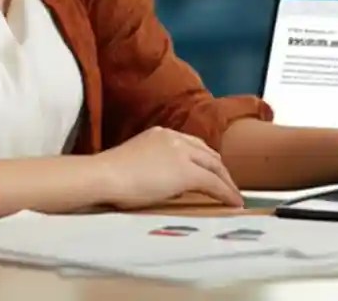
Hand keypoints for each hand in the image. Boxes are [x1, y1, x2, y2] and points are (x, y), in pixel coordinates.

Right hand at [94, 126, 244, 208]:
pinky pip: (214, 183)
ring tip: (233, 194)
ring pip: (214, 165)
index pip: (191, 145)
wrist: (103, 176)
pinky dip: (226, 192)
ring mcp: (182, 153)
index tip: (210, 169)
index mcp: (161, 133)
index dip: (204, 158)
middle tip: (227, 183)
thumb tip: (164, 180)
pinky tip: (233, 202)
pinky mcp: (187, 172)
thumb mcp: (135, 162)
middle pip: (206, 152)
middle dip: (219, 168)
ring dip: (226, 180)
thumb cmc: (108, 176)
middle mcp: (174, 138)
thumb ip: (153, 165)